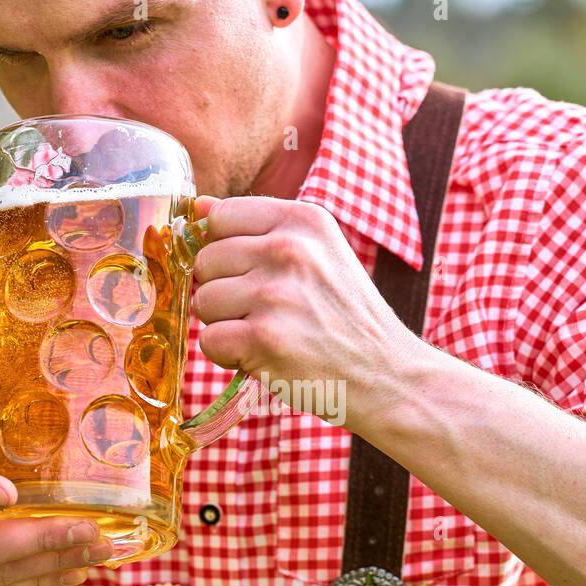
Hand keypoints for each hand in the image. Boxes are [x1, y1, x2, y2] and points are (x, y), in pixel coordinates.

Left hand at [190, 195, 417, 427]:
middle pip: (207, 261)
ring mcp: (276, 294)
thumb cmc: (347, 318)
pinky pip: (209, 341)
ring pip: (203, 301)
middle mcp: (290, 249)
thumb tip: (198, 209)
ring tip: (269, 335)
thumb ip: (258, 228)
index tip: (256, 275)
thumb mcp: (319, 255)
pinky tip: (263, 357)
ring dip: (226, 325)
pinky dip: (228, 357)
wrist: (387, 376)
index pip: (221, 217)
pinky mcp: (264, 338)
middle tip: (268, 313)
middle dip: (224, 291)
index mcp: (304, 220)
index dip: (227, 251)